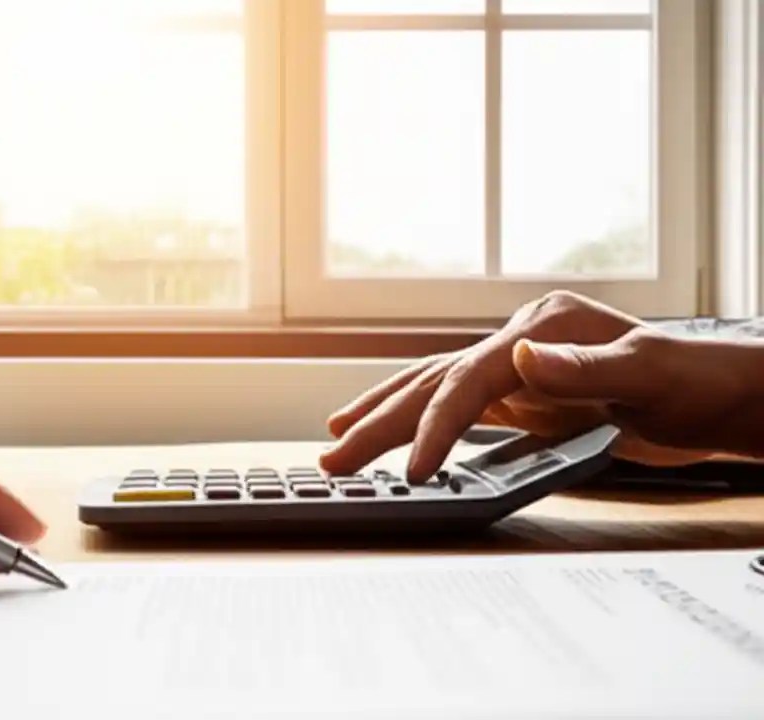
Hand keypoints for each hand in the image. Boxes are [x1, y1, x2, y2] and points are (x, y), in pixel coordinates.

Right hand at [320, 291, 763, 480]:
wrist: (718, 395)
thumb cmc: (696, 379)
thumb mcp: (652, 373)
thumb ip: (588, 368)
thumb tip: (523, 360)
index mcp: (543, 329)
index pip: (470, 379)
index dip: (437, 424)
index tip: (415, 469)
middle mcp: (520, 343)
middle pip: (433, 380)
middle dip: (380, 421)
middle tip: (333, 457)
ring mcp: (516, 368)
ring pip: (432, 387)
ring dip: (383, 414)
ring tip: (337, 436)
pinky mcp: (519, 394)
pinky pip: (454, 406)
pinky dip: (418, 418)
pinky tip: (393, 429)